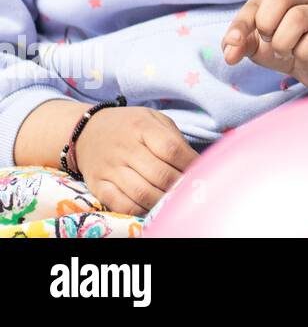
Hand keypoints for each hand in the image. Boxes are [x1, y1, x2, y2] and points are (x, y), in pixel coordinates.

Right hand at [74, 106, 198, 215]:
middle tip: (189, 189)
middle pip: (160, 174)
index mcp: (142, 127)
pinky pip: (121, 204)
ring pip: (142, 193)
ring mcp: (109, 169)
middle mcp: (125, 149)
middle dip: (179, 185)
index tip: (201, 171)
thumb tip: (194, 162)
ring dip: (163, 200)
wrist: (85, 131)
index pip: (172, 149)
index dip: (190, 163)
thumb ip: (174, 137)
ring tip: (173, 199)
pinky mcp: (97, 185)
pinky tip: (151, 206)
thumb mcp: (153, 119)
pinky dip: (140, 209)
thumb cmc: (129, 125)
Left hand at [222, 0, 307, 90]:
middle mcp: (301, 0)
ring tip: (284, 51)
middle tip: (268, 40)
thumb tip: (230, 54)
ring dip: (282, 42)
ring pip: (298, 17)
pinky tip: (302, 54)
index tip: (234, 43)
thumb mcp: (256, 46)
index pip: (257, 1)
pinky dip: (301, 52)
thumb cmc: (284, 48)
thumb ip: (239, 45)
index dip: (242, 23)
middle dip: (266, 24)